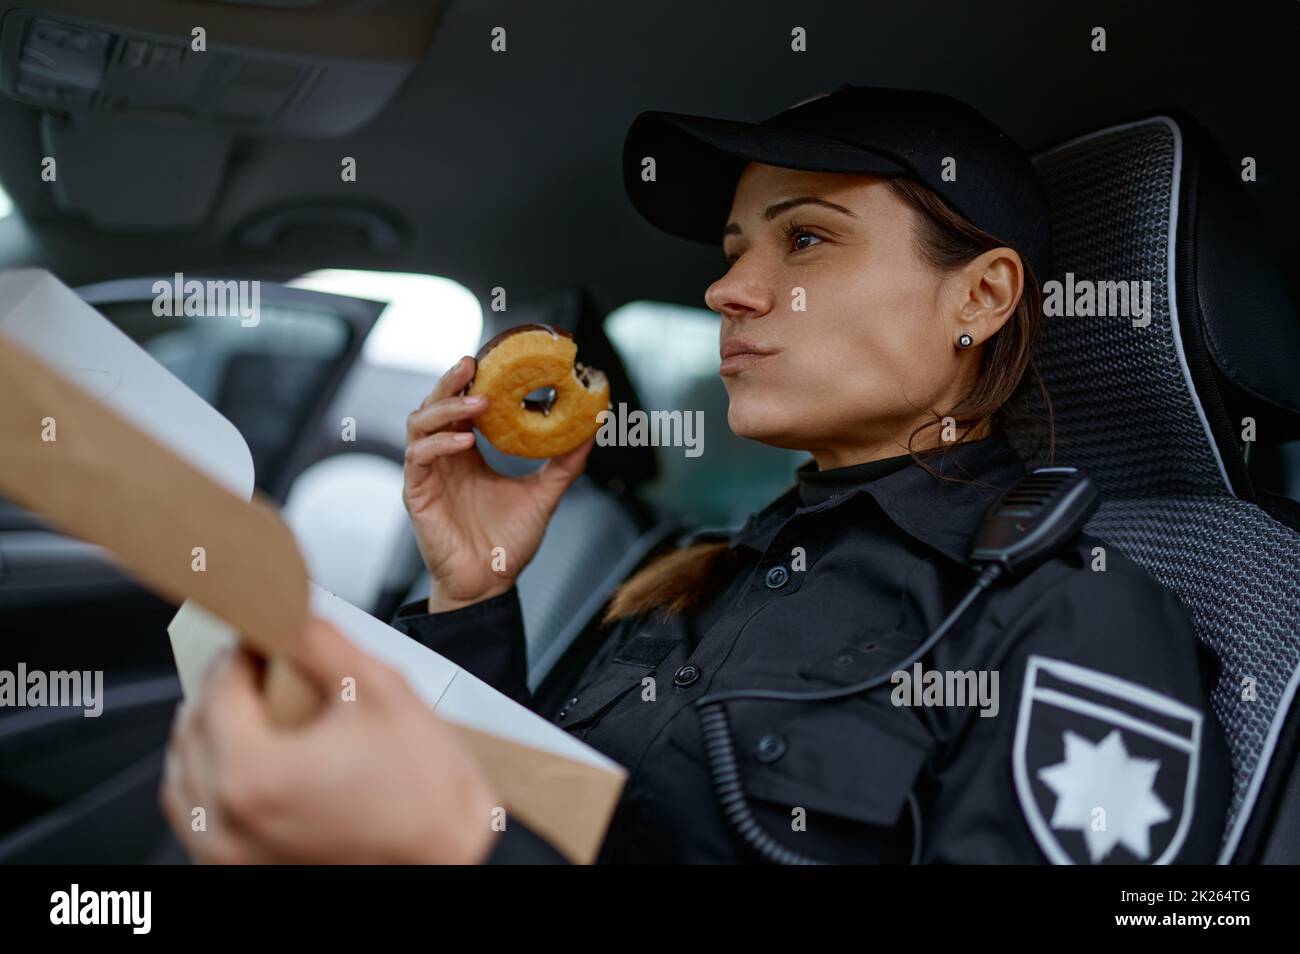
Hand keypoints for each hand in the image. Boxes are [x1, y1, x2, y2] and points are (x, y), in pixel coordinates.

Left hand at [160, 616, 499, 863]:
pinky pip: (197, 821)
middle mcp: (228, 823)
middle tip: (259, 663)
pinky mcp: (241, 871)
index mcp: (253, 775)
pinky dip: (208, 783)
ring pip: (182, 781)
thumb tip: (287, 608)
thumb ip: (321, 640)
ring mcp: (229, 856)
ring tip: (246, 707)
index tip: (259, 635)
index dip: (239, 651)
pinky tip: (242, 759)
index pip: (218, 689)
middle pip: (193, 731)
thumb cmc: (428, 792)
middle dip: (222, 688)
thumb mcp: (380, 690)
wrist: (453, 856)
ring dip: (204, 735)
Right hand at [402, 354, 593, 610]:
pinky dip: (441, 444)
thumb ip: (565, 463)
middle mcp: (443, 458)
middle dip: (451, 381)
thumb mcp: (543, 494)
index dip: (469, 381)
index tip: (490, 359)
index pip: (460, 405)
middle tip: (474, 363)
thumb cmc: (507, 543)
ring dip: (446, 407)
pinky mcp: (417, 494)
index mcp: (467, 453)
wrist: (490, 584)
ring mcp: (428, 474)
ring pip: (420, 424)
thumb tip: (592, 429)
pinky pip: (419, 458)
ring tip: (479, 399)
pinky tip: (466, 440)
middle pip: (434, 404)